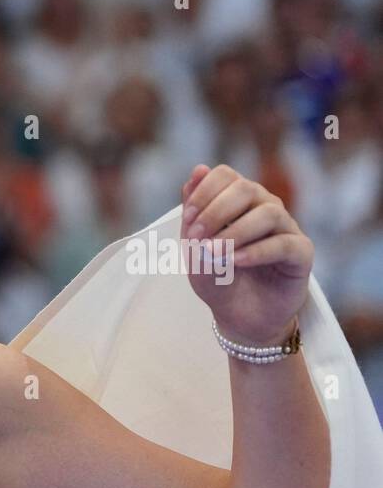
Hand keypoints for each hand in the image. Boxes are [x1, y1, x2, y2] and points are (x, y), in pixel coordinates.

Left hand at [181, 163, 313, 346]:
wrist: (240, 317)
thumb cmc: (218, 279)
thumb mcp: (195, 248)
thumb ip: (194, 212)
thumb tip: (198, 169)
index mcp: (238, 201)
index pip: (225, 175)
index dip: (204, 192)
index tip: (187, 219)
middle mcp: (265, 207)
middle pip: (247, 189)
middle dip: (216, 211)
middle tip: (196, 237)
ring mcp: (286, 228)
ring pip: (268, 213)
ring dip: (234, 233)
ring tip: (212, 254)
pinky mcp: (300, 253)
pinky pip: (283, 244)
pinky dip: (255, 251)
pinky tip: (235, 262)